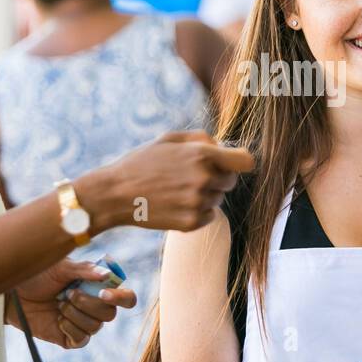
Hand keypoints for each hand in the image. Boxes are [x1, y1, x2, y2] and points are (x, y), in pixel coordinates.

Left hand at [9, 258, 136, 348]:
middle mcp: (95, 307)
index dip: (121, 298)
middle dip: (89, 304)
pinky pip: (81, 339)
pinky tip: (57, 319)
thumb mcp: (61, 266)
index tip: (104, 293)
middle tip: (69, 293)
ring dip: (75, 314)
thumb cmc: (38, 275)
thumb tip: (107, 275)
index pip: (126, 298)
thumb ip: (84, 270)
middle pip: (111, 314)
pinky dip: (69, 327)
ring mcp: (83, 323)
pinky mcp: (70, 338)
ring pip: (95, 327)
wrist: (13, 293)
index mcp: (99, 288)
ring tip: (59, 303)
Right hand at [80, 131, 254, 233]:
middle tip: (192, 176)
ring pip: (218, 199)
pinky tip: (175, 204)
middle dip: (218, 177)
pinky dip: (197, 211)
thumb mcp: (169, 139)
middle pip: (232, 181)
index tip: (232, 163)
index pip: (245, 161)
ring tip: (177, 190)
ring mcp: (198, 203)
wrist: (115, 194)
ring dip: (205, 194)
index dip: (240, 161)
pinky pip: (208, 215)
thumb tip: (223, 145)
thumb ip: (201, 139)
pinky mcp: (191, 223)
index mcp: (201, 155)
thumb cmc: (141, 162)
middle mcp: (204, 179)